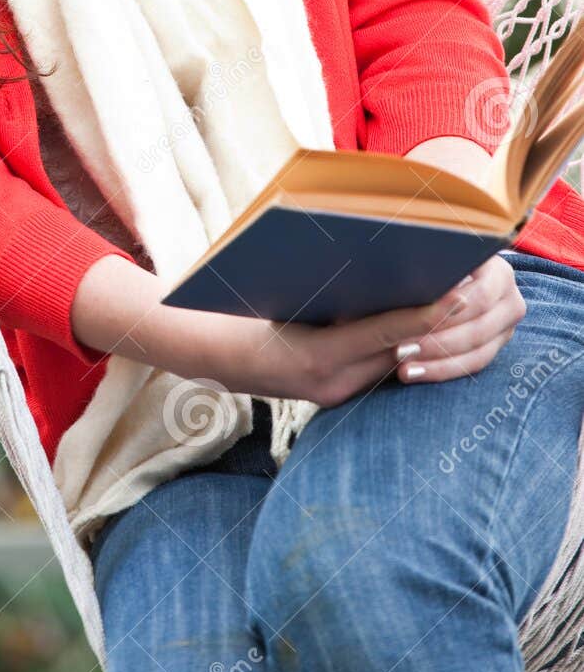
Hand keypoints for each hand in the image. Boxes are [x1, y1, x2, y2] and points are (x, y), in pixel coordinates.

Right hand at [193, 269, 488, 408]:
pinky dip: (391, 347)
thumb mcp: (285, 299)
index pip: (385, 333)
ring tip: (445, 304)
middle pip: (395, 350)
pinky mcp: (330, 394)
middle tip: (463, 291)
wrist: (208, 354)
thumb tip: (382, 276)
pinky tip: (408, 326)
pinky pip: (373, 370)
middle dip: (430, 324)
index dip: (426, 314)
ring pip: (389, 362)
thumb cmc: (240, 316)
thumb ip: (334, 296)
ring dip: (415, 336)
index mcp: (318, 357)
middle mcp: (330, 383)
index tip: (458, 294)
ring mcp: (331, 394)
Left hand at [389, 251, 526, 384]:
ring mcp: (505, 323)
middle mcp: (509, 296)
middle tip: (400, 350)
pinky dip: (442, 370)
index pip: (479, 298)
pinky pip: (473, 364)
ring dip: (438, 363)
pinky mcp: (495, 344)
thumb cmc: (423, 262)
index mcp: (498, 269)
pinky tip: (414, 372)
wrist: (434, 273)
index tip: (414, 327)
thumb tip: (443, 300)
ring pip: (478, 352)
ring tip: (403, 368)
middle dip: (438, 343)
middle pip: (479, 329)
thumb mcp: (424, 264)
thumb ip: (428, 280)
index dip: (447, 314)